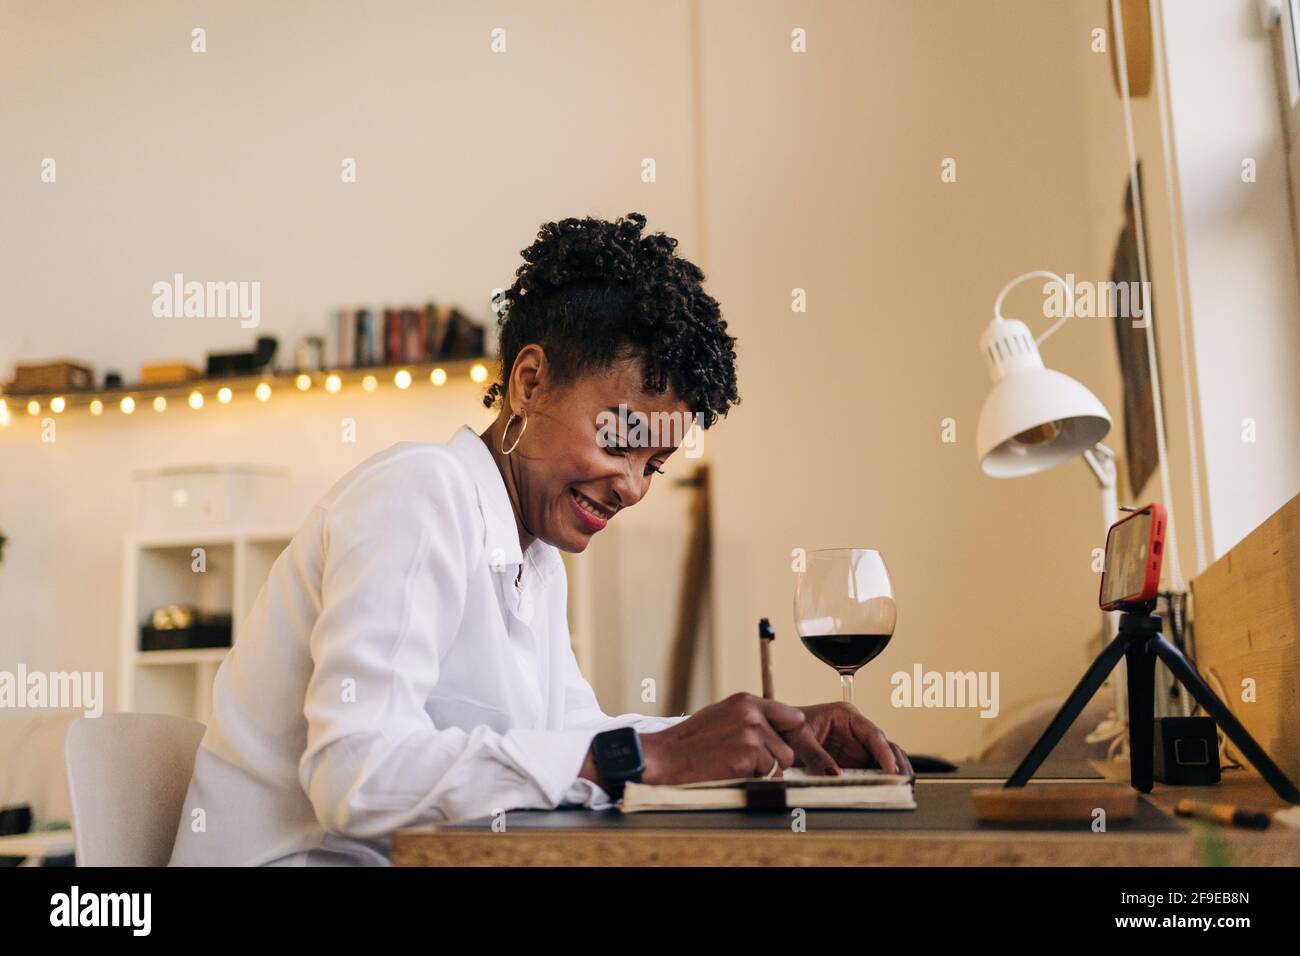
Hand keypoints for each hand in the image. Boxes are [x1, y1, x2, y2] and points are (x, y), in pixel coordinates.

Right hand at [634, 693, 839, 784]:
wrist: (664, 756)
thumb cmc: (690, 741)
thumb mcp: (722, 716)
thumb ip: (751, 718)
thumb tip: (779, 733)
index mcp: (746, 701)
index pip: (793, 717)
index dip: (794, 737)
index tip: (790, 749)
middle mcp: (752, 714)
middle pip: (789, 748)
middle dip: (774, 762)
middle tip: (748, 764)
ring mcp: (750, 734)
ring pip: (779, 764)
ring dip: (762, 773)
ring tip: (733, 766)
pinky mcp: (747, 757)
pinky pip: (766, 777)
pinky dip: (751, 781)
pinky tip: (728, 772)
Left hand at [797, 702, 913, 781]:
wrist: (775, 732)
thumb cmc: (786, 726)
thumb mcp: (799, 738)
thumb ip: (816, 755)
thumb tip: (834, 774)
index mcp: (846, 716)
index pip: (873, 734)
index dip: (885, 753)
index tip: (891, 770)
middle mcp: (856, 731)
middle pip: (885, 747)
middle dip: (897, 765)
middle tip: (904, 783)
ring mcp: (856, 748)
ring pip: (883, 761)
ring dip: (894, 774)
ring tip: (902, 789)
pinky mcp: (852, 763)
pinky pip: (871, 772)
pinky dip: (880, 782)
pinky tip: (887, 791)